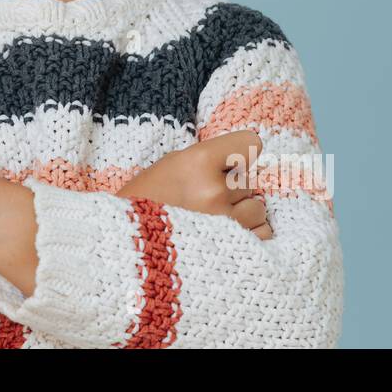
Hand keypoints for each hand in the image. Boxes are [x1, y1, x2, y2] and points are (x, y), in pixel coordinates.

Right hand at [115, 130, 272, 239]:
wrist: (129, 245)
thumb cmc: (146, 200)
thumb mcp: (171, 164)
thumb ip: (209, 159)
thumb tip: (243, 160)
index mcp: (199, 161)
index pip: (251, 144)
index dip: (240, 152)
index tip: (229, 162)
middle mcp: (215, 189)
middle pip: (250, 179)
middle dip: (233, 187)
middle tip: (206, 196)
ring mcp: (226, 222)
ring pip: (258, 208)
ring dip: (242, 212)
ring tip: (216, 217)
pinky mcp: (232, 248)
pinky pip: (262, 233)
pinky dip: (250, 234)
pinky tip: (228, 234)